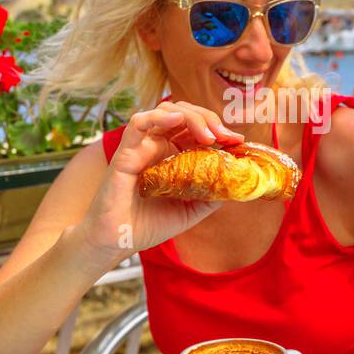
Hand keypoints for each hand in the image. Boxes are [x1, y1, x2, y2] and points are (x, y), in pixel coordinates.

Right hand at [76, 100, 246, 262]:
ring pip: (166, 111)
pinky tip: (176, 118)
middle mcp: (159, 146)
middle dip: (210, 119)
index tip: (237, 141)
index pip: (198, 129)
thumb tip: (236, 185)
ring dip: (192, 116)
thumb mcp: (189, 211)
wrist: (116, 242)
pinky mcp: (126, 152)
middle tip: (224, 136)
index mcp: (174, 155)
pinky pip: (138, 123)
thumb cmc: (147, 225)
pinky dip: (158, 115)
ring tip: (208, 135)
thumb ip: (211, 197)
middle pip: (186, 114)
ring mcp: (142, 146)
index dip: (219, 129)